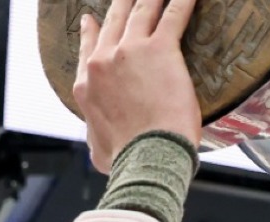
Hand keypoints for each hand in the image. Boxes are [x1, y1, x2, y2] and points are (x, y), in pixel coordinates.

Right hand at [73, 0, 201, 172]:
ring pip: (142, 9)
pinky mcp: (161, 49)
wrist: (146, 156)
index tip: (93, 20)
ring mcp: (131, 51)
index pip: (89, 47)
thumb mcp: (98, 150)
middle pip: (115, 19)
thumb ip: (97, 136)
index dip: (92, 29)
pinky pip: (174, 14)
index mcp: (87, 85)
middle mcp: (104, 61)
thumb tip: (101, 143)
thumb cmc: (126, 158)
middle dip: (124, 3)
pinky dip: (182, 2)